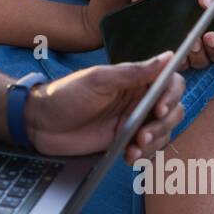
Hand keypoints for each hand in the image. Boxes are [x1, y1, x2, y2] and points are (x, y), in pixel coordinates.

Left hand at [25, 53, 184, 162]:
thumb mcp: (98, 80)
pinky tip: (129, 156)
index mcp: (135, 80)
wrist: (41, 124)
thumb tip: (167, 56)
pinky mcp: (125, 141)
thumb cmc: (65, 95)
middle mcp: (138, 99)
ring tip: (133, 148)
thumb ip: (133, 72)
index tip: (159, 108)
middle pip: (173, 110)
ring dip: (154, 142)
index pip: (170, 83)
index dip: (171, 95)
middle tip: (141, 134)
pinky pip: (148, 148)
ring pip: (164, 131)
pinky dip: (144, 154)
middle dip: (162, 124)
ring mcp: (133, 121)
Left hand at [119, 0, 213, 68]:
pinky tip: (176, 51)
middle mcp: (199, 17)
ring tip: (192, 44)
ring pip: (196, 54)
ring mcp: (180, 26)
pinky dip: (175, 56)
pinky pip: (170, 49)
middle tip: (208, 38)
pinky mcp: (160, 28)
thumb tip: (210, 4)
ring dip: (198, 55)